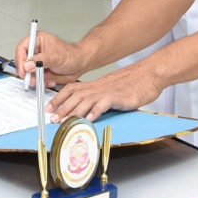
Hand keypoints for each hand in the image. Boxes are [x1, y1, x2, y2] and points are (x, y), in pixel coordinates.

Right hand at [14, 29, 84, 83]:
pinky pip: (36, 79)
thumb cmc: (71, 54)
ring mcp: (38, 62)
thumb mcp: (55, 56)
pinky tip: (50, 81)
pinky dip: (42, 82)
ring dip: (34, 79)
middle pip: (23, 62)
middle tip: (30, 79)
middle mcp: (36, 51)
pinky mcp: (41, 71)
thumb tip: (27, 65)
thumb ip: (40, 60)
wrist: (80, 64)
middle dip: (27, 72)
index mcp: (37, 40)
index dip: (20, 59)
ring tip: (43, 81)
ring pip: (28, 73)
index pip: (22, 48)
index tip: (23, 70)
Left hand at [48, 62, 164, 120]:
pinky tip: (90, 118)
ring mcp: (108, 91)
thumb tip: (86, 109)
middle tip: (53, 119)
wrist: (148, 75)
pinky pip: (105, 103)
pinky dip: (96, 111)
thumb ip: (98, 97)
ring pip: (87, 101)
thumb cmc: (131, 84)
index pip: (71, 89)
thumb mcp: (110, 89)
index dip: (59, 98)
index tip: (49, 108)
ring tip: (66, 122)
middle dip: (62, 108)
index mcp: (95, 85)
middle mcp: (98, 87)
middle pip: (75, 96)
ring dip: (75, 112)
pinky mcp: (118, 96)